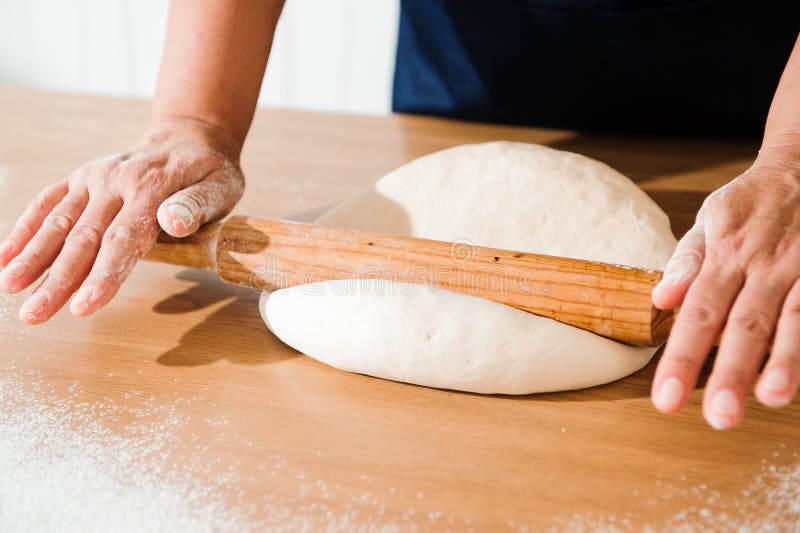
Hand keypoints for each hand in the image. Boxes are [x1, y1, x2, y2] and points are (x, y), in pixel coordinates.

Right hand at [0, 117, 244, 323]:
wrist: (187, 138)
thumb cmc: (209, 172)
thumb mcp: (220, 187)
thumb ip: (196, 206)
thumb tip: (173, 222)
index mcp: (151, 187)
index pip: (124, 238)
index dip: (103, 275)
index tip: (84, 306)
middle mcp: (115, 180)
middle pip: (84, 236)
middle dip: (57, 279)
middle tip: (34, 315)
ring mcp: (93, 178)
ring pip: (58, 221)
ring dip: (32, 257)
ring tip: (10, 289)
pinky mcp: (80, 179)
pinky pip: (48, 202)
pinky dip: (24, 229)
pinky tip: (5, 257)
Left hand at [650, 147, 799, 428]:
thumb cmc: (751, 203)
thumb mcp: (711, 218)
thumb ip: (687, 260)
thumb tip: (660, 298)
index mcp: (726, 254)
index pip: (698, 312)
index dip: (680, 357)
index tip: (664, 400)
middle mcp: (766, 264)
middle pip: (745, 323)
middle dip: (730, 372)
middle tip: (718, 418)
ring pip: (796, 318)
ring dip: (784, 360)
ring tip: (771, 398)